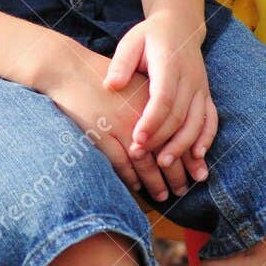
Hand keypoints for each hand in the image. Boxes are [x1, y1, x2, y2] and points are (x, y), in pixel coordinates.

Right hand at [41, 42, 195, 202]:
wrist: (69, 70)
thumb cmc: (99, 75)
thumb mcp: (131, 81)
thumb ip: (148, 102)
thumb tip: (165, 124)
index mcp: (150, 102)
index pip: (175, 133)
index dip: (187, 155)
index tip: (196, 170)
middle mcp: (139, 116)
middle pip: (164, 151)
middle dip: (174, 174)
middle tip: (182, 190)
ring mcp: (119, 127)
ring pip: (143, 162)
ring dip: (154, 182)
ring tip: (163, 195)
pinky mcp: (100, 135)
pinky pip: (119, 162)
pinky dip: (128, 176)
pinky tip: (135, 186)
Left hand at [101, 8, 216, 183]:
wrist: (181, 25)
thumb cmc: (149, 36)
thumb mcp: (131, 41)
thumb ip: (121, 63)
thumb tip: (110, 85)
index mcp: (169, 64)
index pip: (163, 98)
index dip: (151, 121)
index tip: (136, 140)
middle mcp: (189, 78)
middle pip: (179, 115)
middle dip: (160, 139)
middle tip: (140, 156)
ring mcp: (200, 87)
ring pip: (196, 122)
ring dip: (182, 145)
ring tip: (165, 165)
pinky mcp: (206, 94)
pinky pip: (211, 119)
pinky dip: (206, 139)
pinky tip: (197, 157)